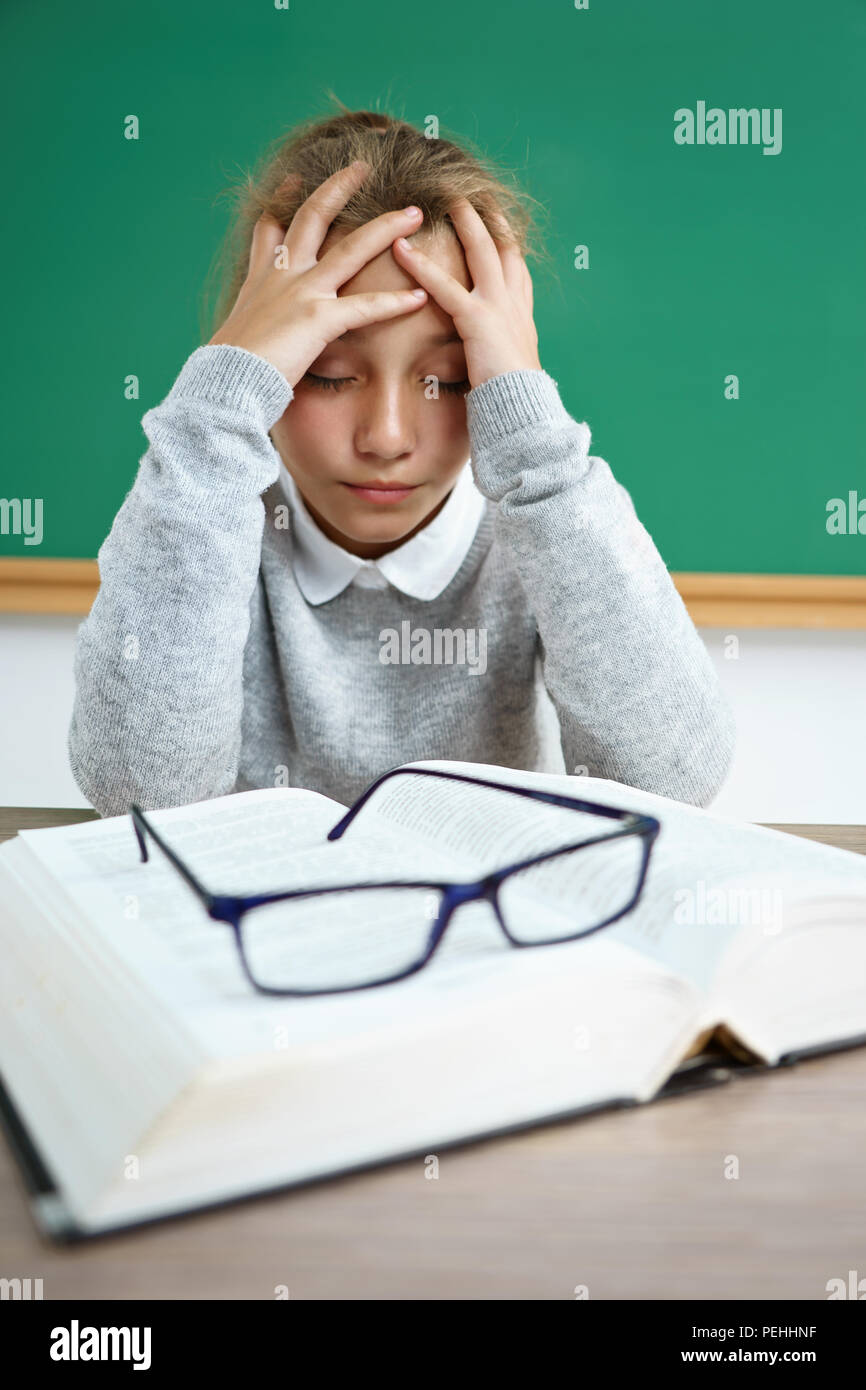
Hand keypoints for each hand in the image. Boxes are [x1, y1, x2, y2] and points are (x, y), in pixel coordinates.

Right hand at [207, 163, 429, 388]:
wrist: (225, 382)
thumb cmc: (229, 370)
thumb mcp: (235, 335)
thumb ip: (253, 326)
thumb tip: (250, 338)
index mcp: (261, 281)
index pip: (271, 231)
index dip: (283, 201)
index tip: (296, 179)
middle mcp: (282, 277)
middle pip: (312, 217)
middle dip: (338, 188)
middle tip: (361, 167)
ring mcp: (302, 293)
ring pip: (350, 249)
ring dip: (385, 229)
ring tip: (412, 213)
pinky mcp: (318, 319)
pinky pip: (365, 307)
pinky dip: (394, 302)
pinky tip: (418, 297)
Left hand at [390, 198, 542, 388]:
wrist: (523, 410)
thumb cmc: (515, 397)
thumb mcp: (511, 364)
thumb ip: (499, 346)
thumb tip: (491, 348)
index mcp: (522, 313)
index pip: (515, 265)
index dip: (505, 239)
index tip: (495, 218)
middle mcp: (514, 302)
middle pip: (502, 246)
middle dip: (488, 216)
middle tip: (470, 192)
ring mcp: (498, 307)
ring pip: (481, 251)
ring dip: (463, 222)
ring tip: (441, 201)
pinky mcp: (478, 320)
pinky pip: (445, 287)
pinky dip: (422, 266)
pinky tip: (402, 249)